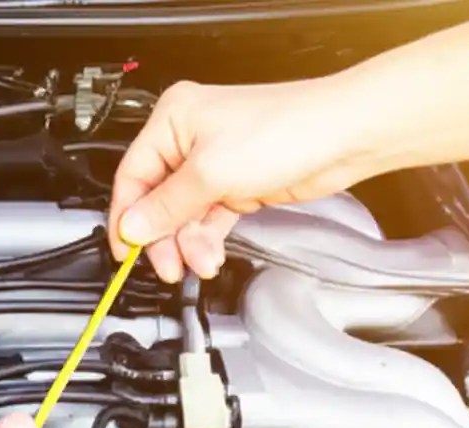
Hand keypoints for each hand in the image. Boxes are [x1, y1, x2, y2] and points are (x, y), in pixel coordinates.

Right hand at [108, 77, 380, 281]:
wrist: (343, 136)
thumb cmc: (286, 130)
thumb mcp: (212, 174)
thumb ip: (167, 206)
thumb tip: (132, 226)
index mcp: (173, 120)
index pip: (132, 176)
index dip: (127, 217)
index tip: (126, 252)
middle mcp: (190, 139)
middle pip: (157, 200)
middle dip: (162, 236)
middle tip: (167, 266)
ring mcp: (215, 162)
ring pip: (184, 214)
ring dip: (189, 243)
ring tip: (200, 262)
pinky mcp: (238, 183)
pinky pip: (209, 218)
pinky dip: (208, 239)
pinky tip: (210, 255)